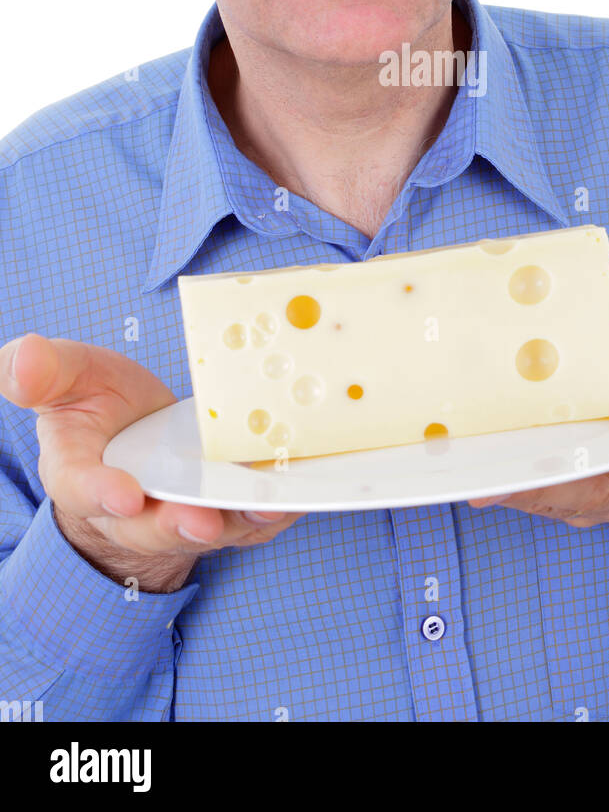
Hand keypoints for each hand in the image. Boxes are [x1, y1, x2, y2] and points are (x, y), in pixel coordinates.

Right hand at [0, 332, 302, 590]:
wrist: (133, 433)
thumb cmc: (96, 403)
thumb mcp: (66, 378)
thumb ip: (43, 372)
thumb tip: (22, 359)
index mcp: (80, 474)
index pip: (82, 489)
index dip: (102, 495)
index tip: (124, 496)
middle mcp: (130, 508)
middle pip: (151, 526)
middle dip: (177, 524)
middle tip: (200, 519)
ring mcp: (180, 512)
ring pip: (209, 529)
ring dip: (237, 523)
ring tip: (266, 509)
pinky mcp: (223, 513)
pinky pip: (251, 522)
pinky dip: (277, 513)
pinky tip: (299, 496)